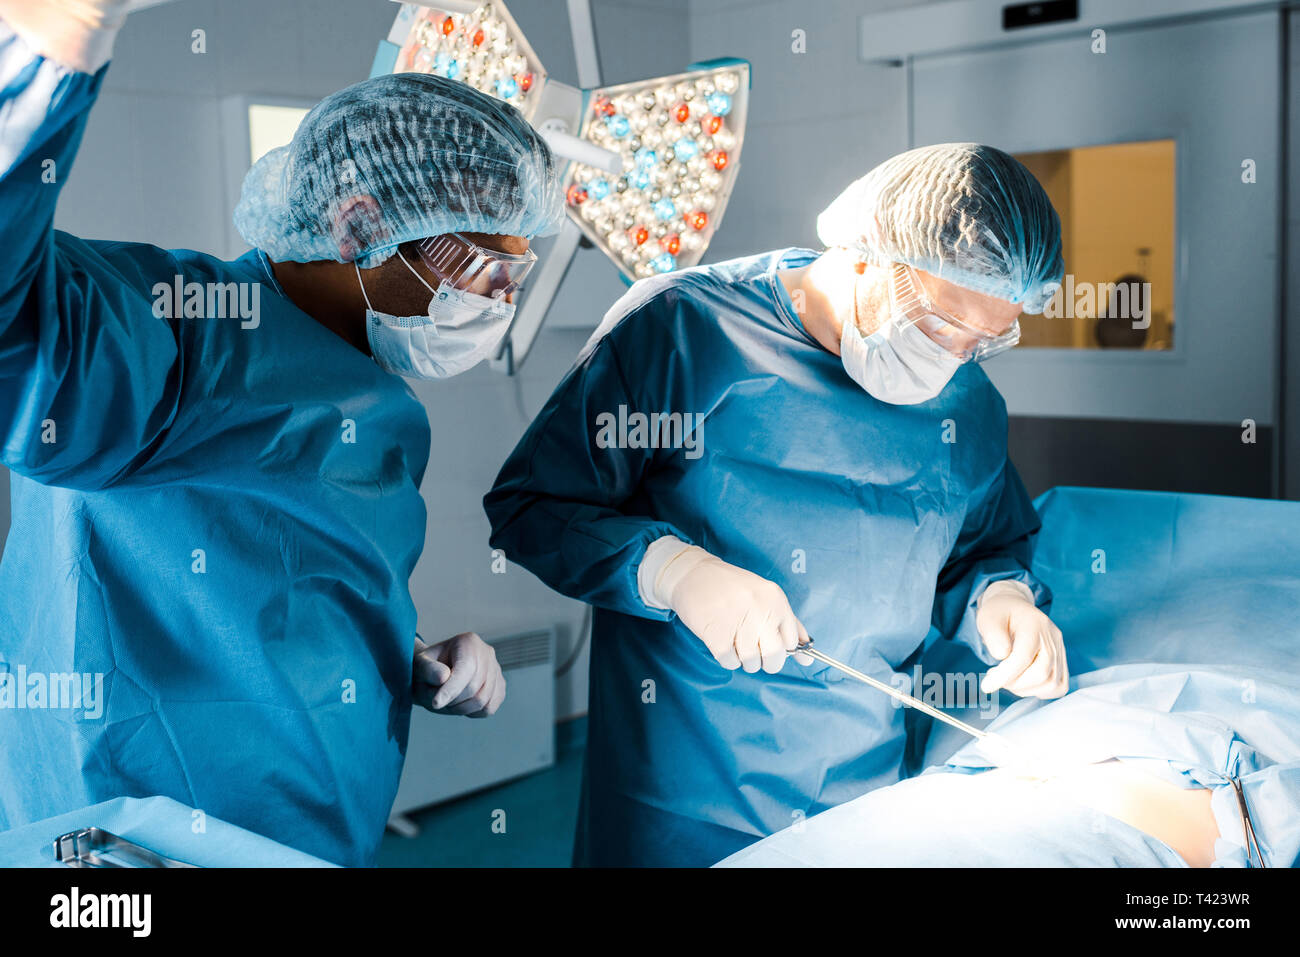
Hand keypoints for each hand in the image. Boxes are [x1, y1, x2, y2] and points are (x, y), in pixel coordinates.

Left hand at [412, 632, 505, 716]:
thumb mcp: (420, 664)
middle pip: (474, 687)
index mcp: (469, 642)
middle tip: (436, 701)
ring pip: (483, 700)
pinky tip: (460, 704)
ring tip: (448, 701)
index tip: (435, 703)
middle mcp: (487, 653)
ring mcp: (496, 670)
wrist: (435, 674)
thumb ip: (428, 669)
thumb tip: (443, 677)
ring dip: (460, 708)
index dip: (451, 689)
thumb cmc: (427, 668)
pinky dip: (472, 712)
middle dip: (452, 700)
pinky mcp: (499, 687)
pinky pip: (489, 708)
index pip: (466, 669)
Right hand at [655, 546, 810, 673]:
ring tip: (735, 642)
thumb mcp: (765, 597)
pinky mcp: (717, 633)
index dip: (780, 648)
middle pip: (774, 657)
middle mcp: (760, 609)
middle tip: (753, 650)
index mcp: (776, 600)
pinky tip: (722, 642)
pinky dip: (727, 659)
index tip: (769, 642)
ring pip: (751, 663)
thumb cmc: (731, 589)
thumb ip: (788, 625)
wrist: (692, 575)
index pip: (791, 642)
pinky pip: (730, 662)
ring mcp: (738, 621)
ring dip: (743, 660)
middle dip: (765, 662)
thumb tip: (808, 659)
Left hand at [976, 580, 1067, 698]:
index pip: (1023, 656)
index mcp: (1034, 624)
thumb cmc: (999, 614)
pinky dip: (1040, 691)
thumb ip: (993, 636)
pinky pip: (1059, 686)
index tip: (986, 686)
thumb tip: (1002, 655)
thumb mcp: (988, 618)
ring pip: (1052, 683)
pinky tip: (1023, 683)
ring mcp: (1060, 650)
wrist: (1014, 608)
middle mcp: (1052, 637)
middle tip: (996, 677)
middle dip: (1014, 683)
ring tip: (1007, 678)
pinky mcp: (1061, 661)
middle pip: (1041, 673)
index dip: (1005, 675)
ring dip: (1025, 689)